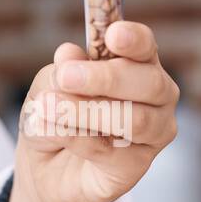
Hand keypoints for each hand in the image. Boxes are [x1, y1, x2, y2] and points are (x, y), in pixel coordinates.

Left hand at [15, 20, 178, 201]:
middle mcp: (156, 97)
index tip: (113, 35)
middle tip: (66, 76)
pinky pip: (111, 150)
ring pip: (133, 119)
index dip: (134, 39)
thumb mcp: (49, 84)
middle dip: (106, 78)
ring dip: (85, 111)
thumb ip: (62, 70)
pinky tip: (54, 131)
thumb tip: (69, 53)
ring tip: (48, 106)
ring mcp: (153, 133)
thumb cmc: (56, 114)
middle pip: (149, 82)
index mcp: (137, 64)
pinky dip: (77, 137)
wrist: (44, 164)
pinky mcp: (137, 166)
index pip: (146, 47)